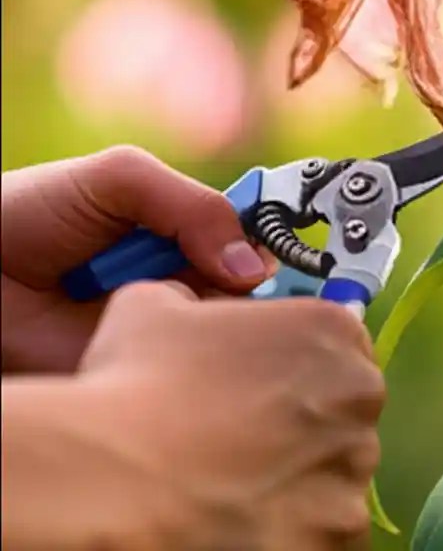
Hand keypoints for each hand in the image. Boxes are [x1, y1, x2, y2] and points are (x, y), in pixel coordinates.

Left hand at [1, 146, 275, 372]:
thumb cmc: (31, 213)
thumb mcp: (120, 180)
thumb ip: (194, 204)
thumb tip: (256, 267)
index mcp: (189, 235)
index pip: (256, 243)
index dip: (276, 249)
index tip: (299, 257)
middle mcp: (186, 283)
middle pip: (257, 294)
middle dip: (258, 292)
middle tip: (234, 284)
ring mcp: (167, 329)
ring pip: (230, 336)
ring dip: (224, 326)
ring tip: (185, 308)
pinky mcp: (143, 371)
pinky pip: (189, 374)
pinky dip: (194, 363)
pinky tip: (173, 342)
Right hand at [71, 282, 383, 548]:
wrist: (113, 477)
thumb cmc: (134, 385)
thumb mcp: (153, 307)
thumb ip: (196, 302)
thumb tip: (194, 311)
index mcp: (332, 330)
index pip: (335, 349)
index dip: (293, 374)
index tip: (257, 395)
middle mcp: (360, 393)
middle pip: (343, 412)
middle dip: (304, 427)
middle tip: (245, 443)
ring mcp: (355, 466)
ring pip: (338, 472)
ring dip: (302, 479)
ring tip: (239, 487)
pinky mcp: (342, 530)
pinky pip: (328, 528)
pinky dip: (297, 527)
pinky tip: (248, 521)